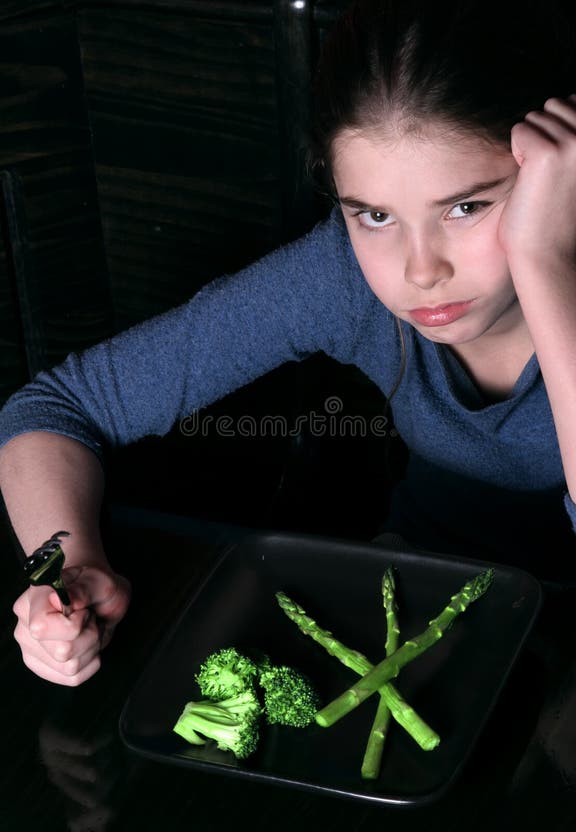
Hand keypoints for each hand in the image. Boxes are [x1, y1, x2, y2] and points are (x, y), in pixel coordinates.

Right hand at [13, 565, 130, 685]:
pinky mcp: (40, 666)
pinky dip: (89, 663)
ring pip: (70, 668)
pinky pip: (73, 678)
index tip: (83, 610)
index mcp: (33, 599)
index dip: (73, 624)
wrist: (97, 597)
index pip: (42, 628)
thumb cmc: (97, 587)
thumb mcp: (99, 581)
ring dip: (90, 648)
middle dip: (88, 636)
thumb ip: (83, 589)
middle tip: (89, 617)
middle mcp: (24, 625)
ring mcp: (29, 648)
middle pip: (62, 652)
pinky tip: (87, 643)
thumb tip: (63, 600)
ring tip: (88, 628)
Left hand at [499, 95, 575, 270]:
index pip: (573, 100)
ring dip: (530, 145)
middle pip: (553, 105)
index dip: (556, 131)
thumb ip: (572, 135)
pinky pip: (520, 130)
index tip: (557, 166)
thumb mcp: (574, 164)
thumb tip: (557, 103)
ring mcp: (574, 142)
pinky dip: (517, 152)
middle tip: (547, 174)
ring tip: (540, 178)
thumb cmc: (556, 212)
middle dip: (542, 135)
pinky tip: (528, 179)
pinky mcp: (547, 152)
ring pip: (535, 117)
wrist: (549, 253)